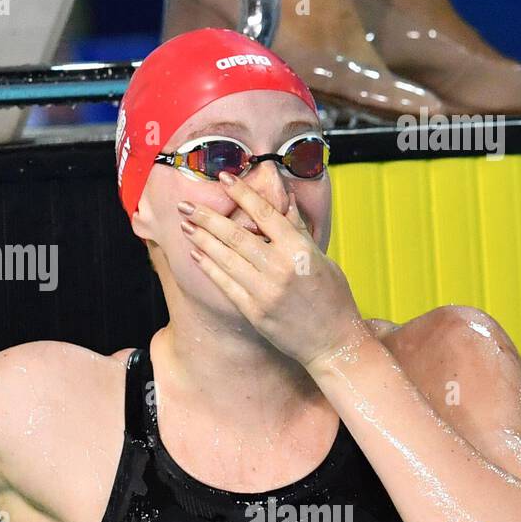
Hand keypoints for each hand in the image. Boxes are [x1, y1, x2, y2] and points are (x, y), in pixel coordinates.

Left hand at [178, 173, 365, 368]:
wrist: (335, 343)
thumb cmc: (334, 299)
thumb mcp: (322, 258)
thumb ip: (299, 230)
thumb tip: (285, 200)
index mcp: (300, 250)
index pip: (265, 213)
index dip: (242, 193)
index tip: (224, 179)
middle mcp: (280, 268)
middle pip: (236, 234)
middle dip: (207, 217)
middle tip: (186, 205)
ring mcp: (265, 291)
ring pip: (226, 258)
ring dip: (202, 239)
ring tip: (185, 225)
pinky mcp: (254, 312)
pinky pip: (225, 284)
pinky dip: (208, 266)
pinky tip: (195, 253)